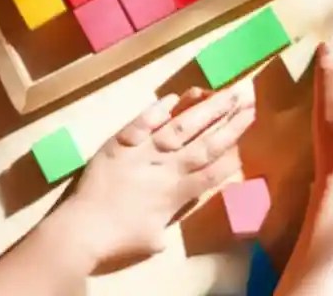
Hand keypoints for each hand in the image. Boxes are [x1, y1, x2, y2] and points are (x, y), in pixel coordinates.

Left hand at [46, 86, 256, 267]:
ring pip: (180, 127)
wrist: (83, 227)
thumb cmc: (117, 239)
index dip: (233, 149)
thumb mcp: (153, 238)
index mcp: (176, 193)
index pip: (213, 169)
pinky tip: (175, 96)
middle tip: (248, 99)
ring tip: (224, 92)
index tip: (250, 129)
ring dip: (204, 109)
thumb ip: (167, 222)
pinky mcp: (119, 142)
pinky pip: (142, 122)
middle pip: (204, 142)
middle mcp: (165, 167)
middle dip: (229, 121)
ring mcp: (142, 151)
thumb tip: (171, 216)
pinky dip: (158, 109)